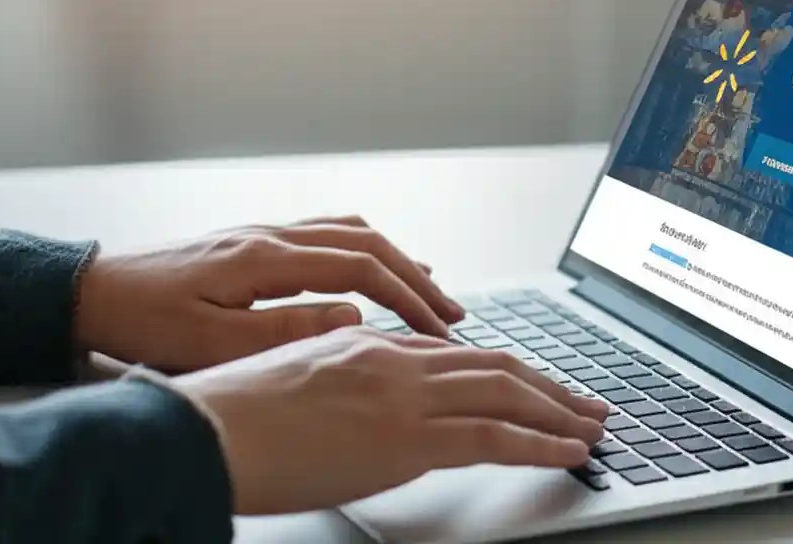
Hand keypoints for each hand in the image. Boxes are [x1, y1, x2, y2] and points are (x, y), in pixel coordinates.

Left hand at [75, 216, 463, 371]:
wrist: (92, 293)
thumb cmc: (143, 324)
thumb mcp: (212, 341)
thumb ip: (285, 328)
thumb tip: (353, 312)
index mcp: (266, 258)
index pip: (361, 267)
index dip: (408, 297)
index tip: (438, 329)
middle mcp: (271, 235)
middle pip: (367, 242)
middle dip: (416, 278)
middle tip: (452, 314)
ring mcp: (262, 233)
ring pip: (349, 232)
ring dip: (395, 259)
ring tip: (429, 290)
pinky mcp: (251, 242)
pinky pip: (324, 233)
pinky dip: (363, 248)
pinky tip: (372, 265)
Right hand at [173, 326, 609, 513]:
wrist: (200, 433)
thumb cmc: (229, 417)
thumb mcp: (293, 380)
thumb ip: (343, 377)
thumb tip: (371, 397)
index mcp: (366, 342)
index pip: (455, 352)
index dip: (503, 368)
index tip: (532, 384)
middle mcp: (393, 357)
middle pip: (493, 363)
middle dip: (547, 384)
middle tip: (584, 401)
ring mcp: (404, 394)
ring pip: (505, 391)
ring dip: (558, 409)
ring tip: (592, 426)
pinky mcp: (407, 437)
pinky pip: (494, 434)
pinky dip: (541, 441)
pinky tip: (568, 451)